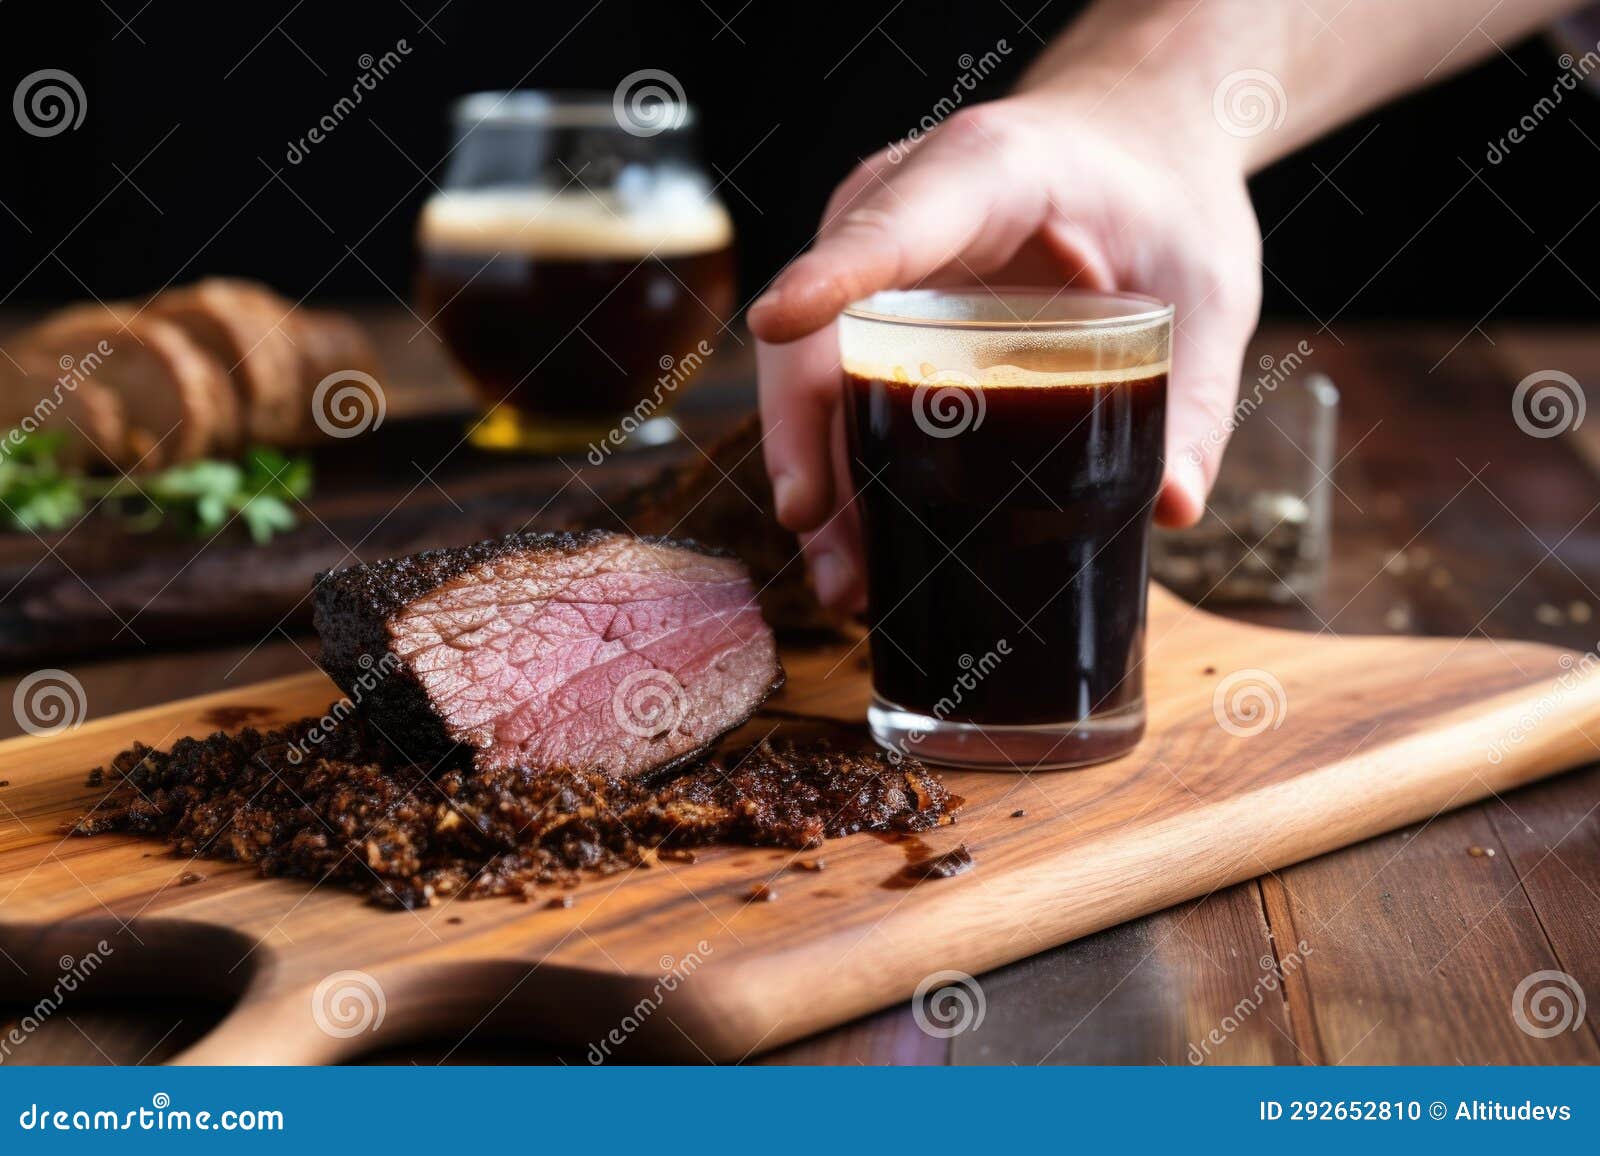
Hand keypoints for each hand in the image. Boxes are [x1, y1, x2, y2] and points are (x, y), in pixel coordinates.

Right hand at [747, 92, 1261, 611]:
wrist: (1141, 155)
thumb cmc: (1167, 203)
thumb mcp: (1206, 288)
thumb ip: (1197, 393)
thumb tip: (1177, 507)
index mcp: (989, 172)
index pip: (891, 222)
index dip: (831, 273)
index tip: (780, 324)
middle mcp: (905, 204)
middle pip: (821, 321)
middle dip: (805, 433)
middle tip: (818, 529)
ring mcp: (878, 256)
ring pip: (808, 365)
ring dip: (812, 471)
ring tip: (842, 577)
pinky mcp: (879, 304)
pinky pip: (834, 380)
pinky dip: (836, 461)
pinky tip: (853, 539)